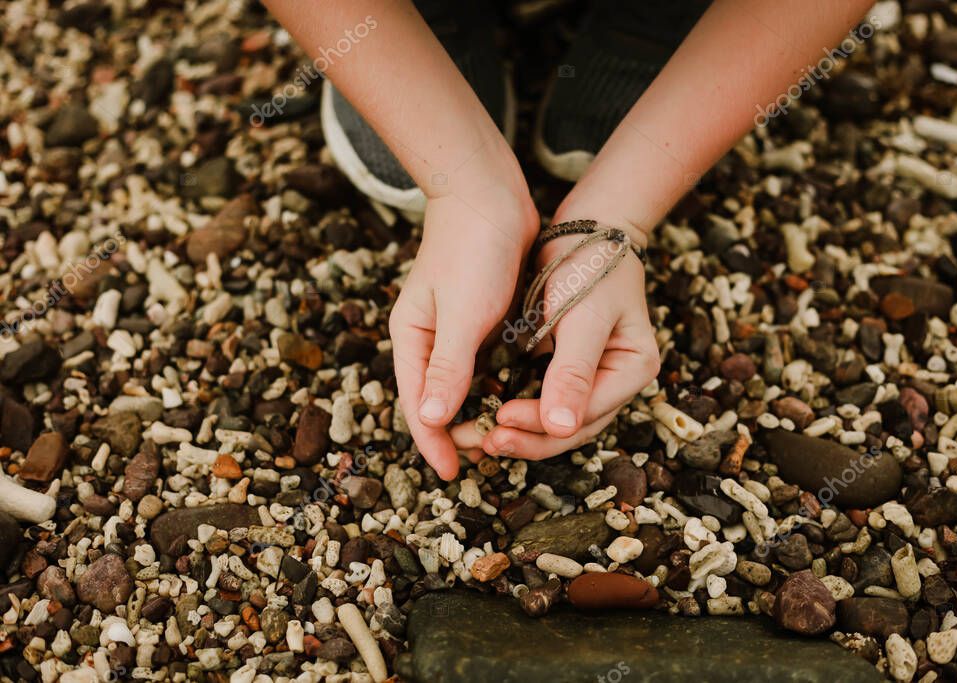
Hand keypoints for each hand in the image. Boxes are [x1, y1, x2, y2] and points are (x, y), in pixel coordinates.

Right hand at [390, 184, 536, 479]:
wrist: (490, 193)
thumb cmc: (473, 249)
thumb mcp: (463, 313)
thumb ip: (449, 366)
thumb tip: (431, 419)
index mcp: (411, 337)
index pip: (418, 403)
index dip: (433, 441)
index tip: (453, 473)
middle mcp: (428, 337)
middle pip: (436, 399)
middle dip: (454, 432)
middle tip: (483, 460)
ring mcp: (454, 328)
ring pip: (461, 385)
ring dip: (475, 413)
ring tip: (497, 441)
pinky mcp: (480, 318)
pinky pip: (482, 365)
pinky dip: (492, 388)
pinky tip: (510, 402)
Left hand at [471, 226, 659, 459]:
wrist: (584, 228)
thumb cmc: (588, 264)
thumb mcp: (581, 316)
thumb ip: (573, 373)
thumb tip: (561, 428)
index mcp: (633, 370)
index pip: (586, 416)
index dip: (542, 427)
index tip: (501, 421)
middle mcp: (617, 380)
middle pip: (572, 427)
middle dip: (527, 439)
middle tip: (483, 442)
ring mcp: (594, 376)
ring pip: (556, 421)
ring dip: (519, 432)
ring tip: (479, 438)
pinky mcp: (569, 368)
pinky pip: (544, 401)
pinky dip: (518, 410)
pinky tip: (489, 417)